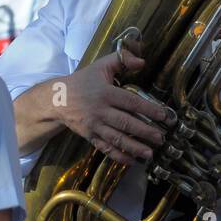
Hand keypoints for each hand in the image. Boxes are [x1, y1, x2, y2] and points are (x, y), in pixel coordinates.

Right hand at [61, 46, 171, 165]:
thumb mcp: (101, 66)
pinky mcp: (89, 136)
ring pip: (116, 139)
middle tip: (161, 138)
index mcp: (106, 93)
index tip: (163, 116)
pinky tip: (131, 161)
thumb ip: (122, 59)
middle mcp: (100, 111)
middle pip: (126, 123)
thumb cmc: (83, 81)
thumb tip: (142, 62)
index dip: (148, 109)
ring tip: (150, 153)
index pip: (131, 102)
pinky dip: (118, 156)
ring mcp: (94, 125)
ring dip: (134, 147)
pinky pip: (105, 148)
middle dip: (145, 132)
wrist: (57, 99)